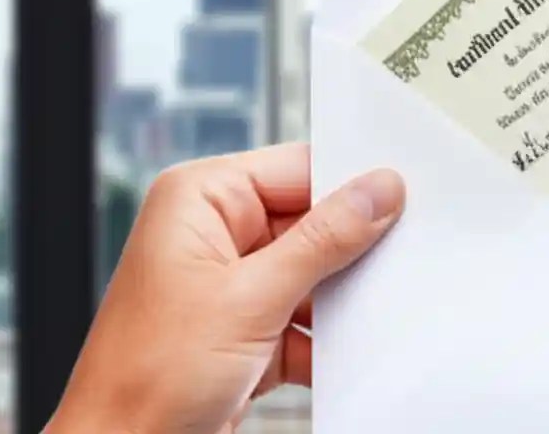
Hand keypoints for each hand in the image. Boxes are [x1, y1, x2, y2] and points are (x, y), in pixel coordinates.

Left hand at [46, 143, 405, 433]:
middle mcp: (214, 233)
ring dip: (341, 300)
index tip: (404, 200)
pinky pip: (308, 316)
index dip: (351, 185)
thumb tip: (378, 191)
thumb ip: (323, 240)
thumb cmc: (144, 381)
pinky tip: (342, 352)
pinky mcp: (248, 328)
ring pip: (315, 272)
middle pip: (312, 220)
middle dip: (351, 250)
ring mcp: (232, 283)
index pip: (298, 168)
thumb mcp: (250, 299)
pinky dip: (328, 338)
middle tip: (395, 261)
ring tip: (364, 315)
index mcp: (199, 200)